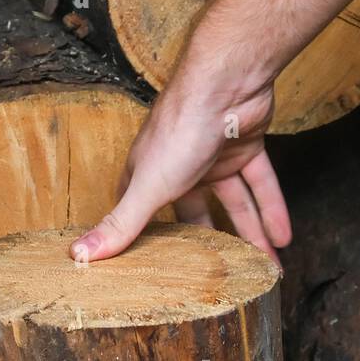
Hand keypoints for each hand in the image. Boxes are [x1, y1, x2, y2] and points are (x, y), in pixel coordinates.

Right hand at [69, 67, 290, 264]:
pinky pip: (259, 185)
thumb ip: (121, 225)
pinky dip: (272, 209)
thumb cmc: (181, 128)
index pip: (142, 213)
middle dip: (211, 246)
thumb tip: (77, 256)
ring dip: (251, 234)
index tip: (160, 271)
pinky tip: (282, 238)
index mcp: (148, 173)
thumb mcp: (147, 187)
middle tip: (223, 278)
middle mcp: (180, 166)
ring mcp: (213, 157)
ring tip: (266, 269)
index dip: (148, 241)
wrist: (227, 82)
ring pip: (234, 203)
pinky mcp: (244, 147)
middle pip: (196, 214)